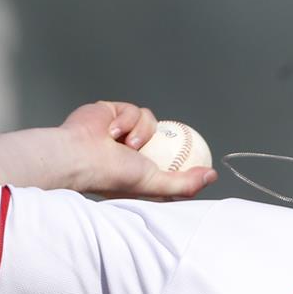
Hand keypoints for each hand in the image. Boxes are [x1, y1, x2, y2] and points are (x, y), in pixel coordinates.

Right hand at [60, 101, 216, 200]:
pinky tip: (111, 132)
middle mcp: (130, 149)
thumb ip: (184, 183)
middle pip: (160, 136)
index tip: (190, 158)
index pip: (166, 159)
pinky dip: (127, 120)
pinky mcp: (112, 111)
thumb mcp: (154, 183)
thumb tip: (212, 176)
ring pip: (149, 119)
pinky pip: (134, 110)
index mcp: (138, 168)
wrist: (80, 154)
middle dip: (158, 141)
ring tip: (125, 144)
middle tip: (153, 148)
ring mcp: (121, 129)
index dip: (179, 157)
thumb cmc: (111, 174)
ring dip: (141, 131)